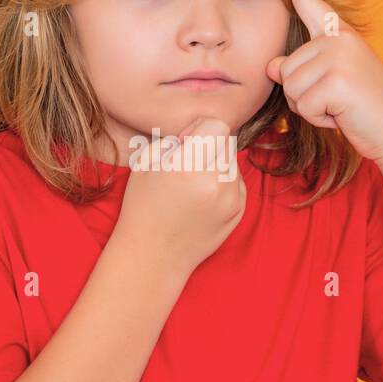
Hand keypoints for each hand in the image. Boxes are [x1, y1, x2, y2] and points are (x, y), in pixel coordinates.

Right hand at [113, 116, 246, 276]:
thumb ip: (174, 139)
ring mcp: (231, 199)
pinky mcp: (239, 211)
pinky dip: (223, 182)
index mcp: (188, 168)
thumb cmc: (143, 207)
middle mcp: (215, 183)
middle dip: (209, 144)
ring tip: (194, 183)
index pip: (216, 125)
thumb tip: (197, 130)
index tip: (185, 144)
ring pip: (232, 160)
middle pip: (226, 141)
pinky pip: (236, 180)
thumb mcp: (145, 163)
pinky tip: (202, 198)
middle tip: (188, 163)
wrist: (154, 256)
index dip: (199, 129)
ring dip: (216, 163)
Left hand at [266, 0, 382, 162]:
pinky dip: (318, 118)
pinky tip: (342, 114)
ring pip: (290, 86)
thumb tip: (272, 67)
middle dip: (302, 93)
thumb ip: (301, 70)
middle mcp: (339, 39)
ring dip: (309, 106)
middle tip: (335, 99)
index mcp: (339, 34)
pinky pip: (302, 104)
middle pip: (285, 66)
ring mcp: (340, 56)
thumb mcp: (328, 83)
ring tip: (339, 106)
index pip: (310, 0)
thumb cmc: (362, 110)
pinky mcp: (337, 79)